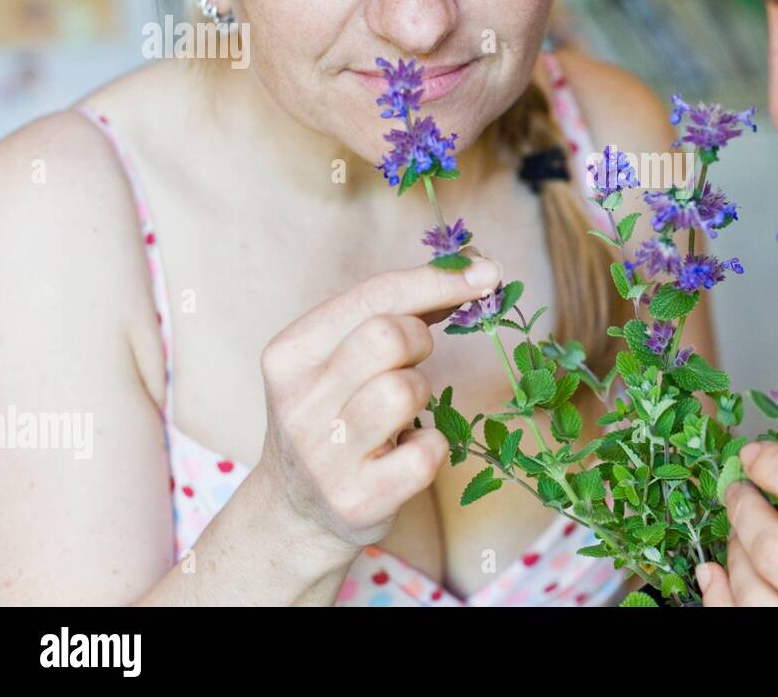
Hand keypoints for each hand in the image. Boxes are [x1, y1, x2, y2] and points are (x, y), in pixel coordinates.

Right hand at [254, 258, 502, 552]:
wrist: (297, 512)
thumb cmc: (336, 416)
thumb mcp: (339, 359)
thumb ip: (394, 311)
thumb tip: (472, 265)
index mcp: (290, 354)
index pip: (373, 295)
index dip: (438, 280)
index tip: (486, 271)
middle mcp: (298, 402)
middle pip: (388, 335)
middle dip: (419, 339)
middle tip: (413, 361)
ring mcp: (324, 456)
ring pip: (405, 390)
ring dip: (421, 394)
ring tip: (401, 412)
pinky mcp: (357, 500)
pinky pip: (427, 452)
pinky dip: (432, 446)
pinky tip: (406, 451)